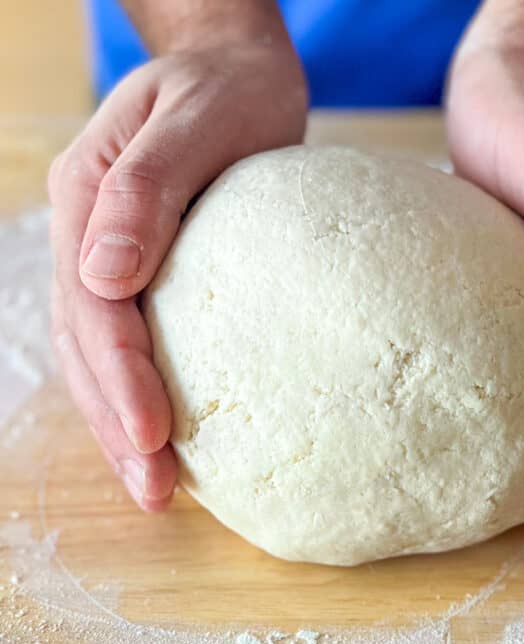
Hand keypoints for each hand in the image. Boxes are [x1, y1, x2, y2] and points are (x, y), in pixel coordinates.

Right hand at [49, 40, 306, 510]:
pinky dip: (145, 391)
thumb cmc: (226, 90)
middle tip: (156, 493)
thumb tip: (104, 275)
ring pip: (100, 354)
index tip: (156, 438)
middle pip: (88, 346)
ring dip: (123, 423)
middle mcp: (90, 236)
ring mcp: (113, 256)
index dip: (122, 378)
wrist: (236, 71)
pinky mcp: (150, 270)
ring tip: (158, 487)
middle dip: (118, 424)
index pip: (96, 308)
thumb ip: (146, 190)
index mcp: (89, 200)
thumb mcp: (193, 121)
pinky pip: (134, 340)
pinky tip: (171, 434)